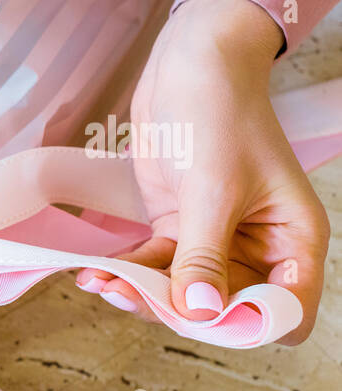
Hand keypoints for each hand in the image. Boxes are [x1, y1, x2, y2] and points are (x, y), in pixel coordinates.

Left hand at [76, 0, 329, 344]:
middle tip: (129, 298)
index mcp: (294, 241)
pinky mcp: (180, 228)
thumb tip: (200, 311)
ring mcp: (217, 240)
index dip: (249, 325)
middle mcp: (260, 248)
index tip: (200, 319)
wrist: (190, 65)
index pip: (287, 310)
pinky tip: (96, 274)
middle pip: (225, 309)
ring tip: (103, 285)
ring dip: (143, 294)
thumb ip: (204, 254)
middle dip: (177, 311)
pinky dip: (130, 273)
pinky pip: (157, 267)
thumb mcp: (213, 189)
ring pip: (183, 292)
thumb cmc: (220, 115)